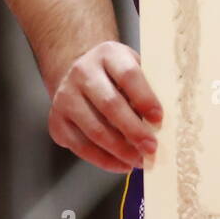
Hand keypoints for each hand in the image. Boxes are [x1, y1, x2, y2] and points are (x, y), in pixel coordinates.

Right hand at [48, 40, 162, 173]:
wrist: (79, 72)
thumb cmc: (115, 74)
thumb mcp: (132, 66)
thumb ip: (147, 86)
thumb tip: (162, 122)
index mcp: (108, 54)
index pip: (128, 75)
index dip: (144, 97)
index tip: (159, 118)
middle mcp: (82, 73)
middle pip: (110, 104)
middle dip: (133, 130)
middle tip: (151, 147)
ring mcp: (66, 97)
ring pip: (94, 129)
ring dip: (120, 150)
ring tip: (139, 160)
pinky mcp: (57, 122)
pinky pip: (81, 147)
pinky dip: (104, 160)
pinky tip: (121, 164)